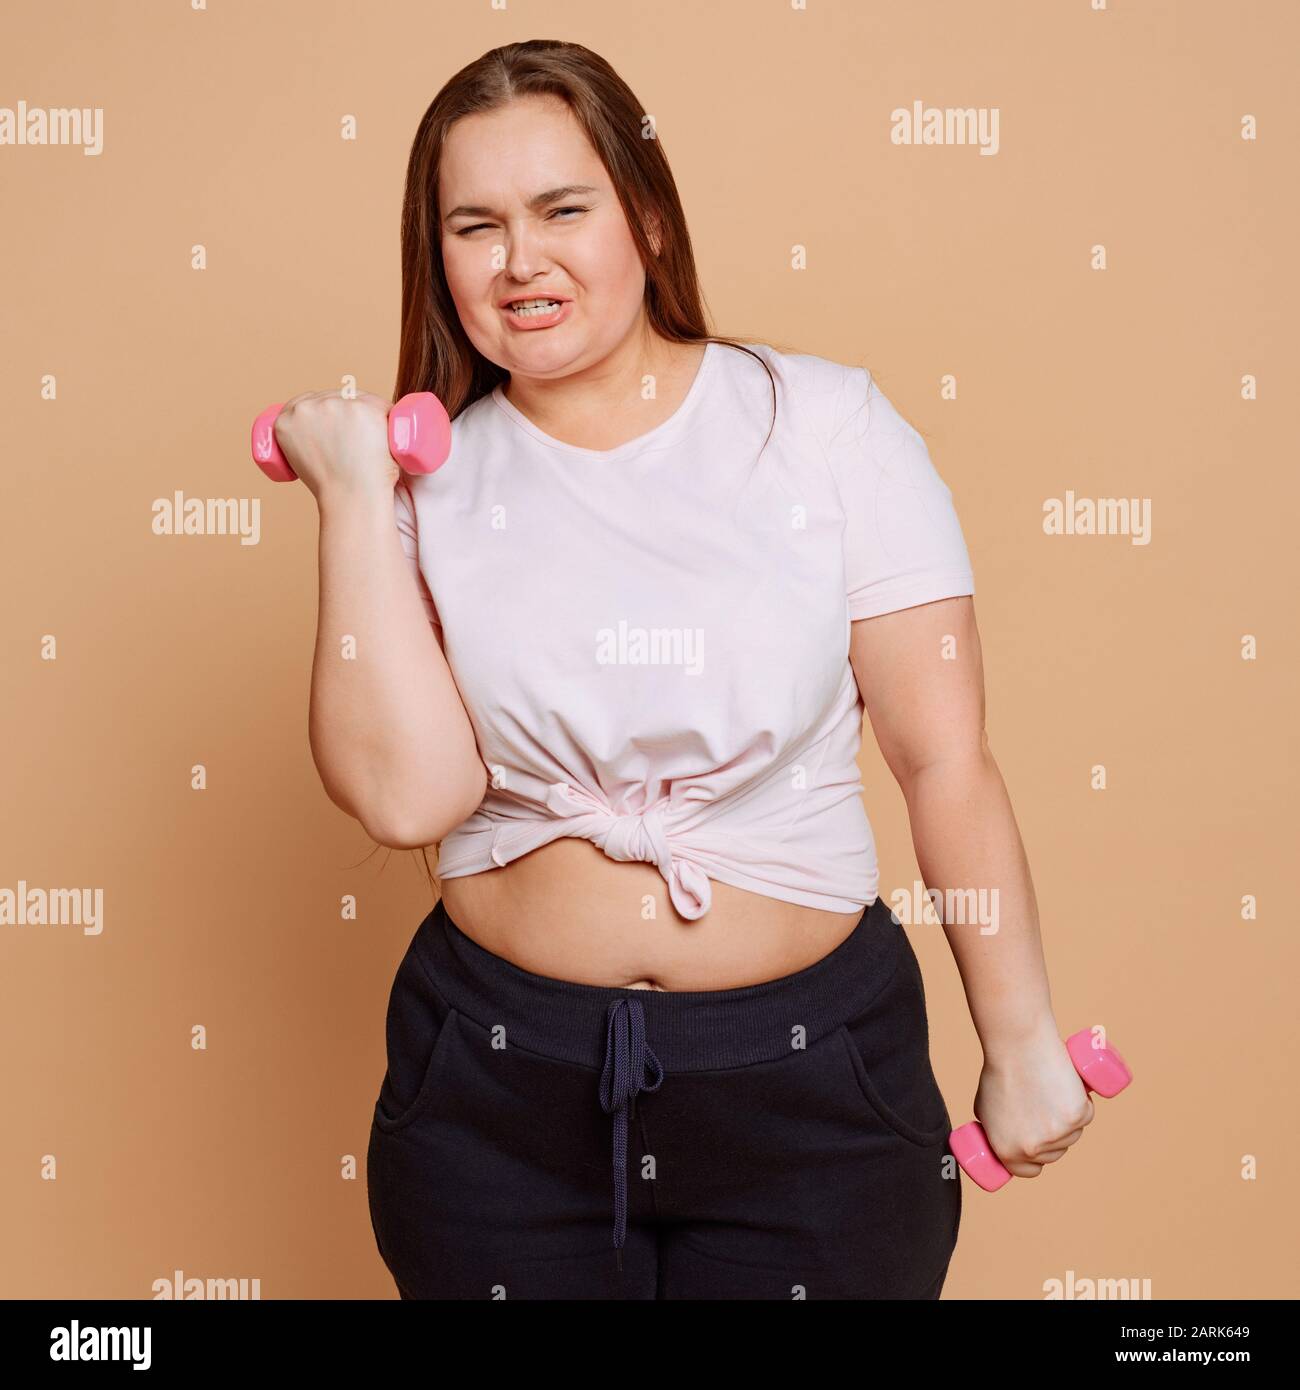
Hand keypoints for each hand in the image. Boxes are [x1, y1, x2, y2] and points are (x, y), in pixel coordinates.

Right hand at [270, 390, 398, 502]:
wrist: (352, 501)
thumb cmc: (334, 489)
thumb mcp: (303, 460)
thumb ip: (307, 440)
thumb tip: (324, 433)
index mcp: (286, 419)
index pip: (311, 401)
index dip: (329, 411)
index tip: (342, 424)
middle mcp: (307, 407)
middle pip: (337, 398)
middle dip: (351, 414)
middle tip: (364, 442)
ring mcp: (335, 406)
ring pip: (361, 400)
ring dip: (371, 415)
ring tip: (377, 445)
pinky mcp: (364, 409)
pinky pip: (383, 405)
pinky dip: (391, 419)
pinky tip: (392, 434)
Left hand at [972, 1029, 1094, 1178]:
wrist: (1017, 1045)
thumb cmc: (1000, 1072)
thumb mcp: (985, 1109)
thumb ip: (995, 1132)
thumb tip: (1001, 1144)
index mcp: (1007, 1152)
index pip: (1028, 1172)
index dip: (1033, 1159)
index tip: (1036, 1144)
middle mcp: (1032, 1148)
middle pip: (1053, 1154)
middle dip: (1052, 1137)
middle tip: (1042, 1107)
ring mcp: (1056, 1134)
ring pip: (1073, 1135)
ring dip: (1068, 1120)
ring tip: (1051, 1091)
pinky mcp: (1076, 1115)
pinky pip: (1086, 1116)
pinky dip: (1082, 1104)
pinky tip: (1069, 1087)